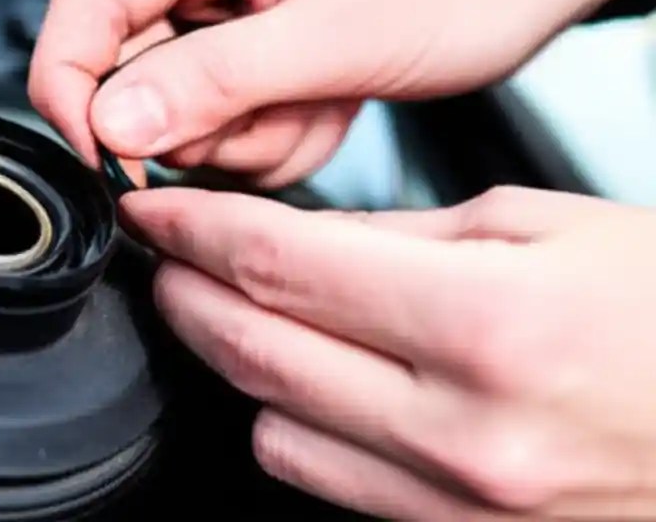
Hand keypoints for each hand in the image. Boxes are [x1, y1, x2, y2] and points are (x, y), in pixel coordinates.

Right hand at [30, 0, 634, 186]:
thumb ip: (218, 79)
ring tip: (319, 101)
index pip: (85, 5)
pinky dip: (271, 140)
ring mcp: (224, 14)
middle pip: (126, 73)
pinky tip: (325, 107)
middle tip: (277, 111)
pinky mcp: (249, 55)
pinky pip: (221, 130)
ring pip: (174, 116)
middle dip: (199, 122)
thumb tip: (112, 121)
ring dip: (246, 136)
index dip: (72, 87)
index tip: (103, 159)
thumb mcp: (339, 33)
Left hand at [123, 185, 655, 518]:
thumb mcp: (547, 229)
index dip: (198, 233)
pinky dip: (296, 428)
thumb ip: (404, 238)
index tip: (159, 214)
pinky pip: (332, 485)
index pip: (281, 268)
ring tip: (243, 313)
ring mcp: (460, 502)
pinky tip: (312, 384)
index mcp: (488, 325)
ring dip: (238, 364)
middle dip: (189, 294)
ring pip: (274, 430)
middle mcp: (464, 430)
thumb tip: (300, 241)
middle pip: (257, 351)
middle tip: (171, 258)